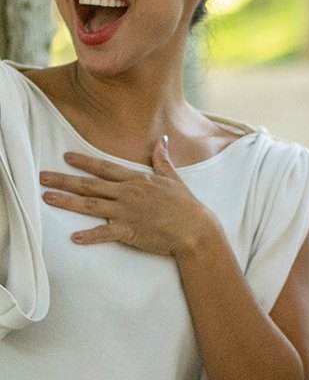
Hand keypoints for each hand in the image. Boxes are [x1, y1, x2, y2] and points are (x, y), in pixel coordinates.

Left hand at [40, 142, 221, 255]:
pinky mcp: (128, 231)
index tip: (66, 156)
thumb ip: (162, 161)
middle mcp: (127, 194)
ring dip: (66, 201)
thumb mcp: (174, 179)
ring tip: (47, 197)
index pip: (105, 168)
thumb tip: (162, 141)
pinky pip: (104, 233)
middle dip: (64, 179)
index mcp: (137, 180)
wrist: (195, 229)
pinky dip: (89, 236)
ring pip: (90, 205)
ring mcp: (126, 212)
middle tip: (43, 176)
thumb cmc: (187, 205)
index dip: (84, 161)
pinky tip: (74, 237)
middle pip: (90, 185)